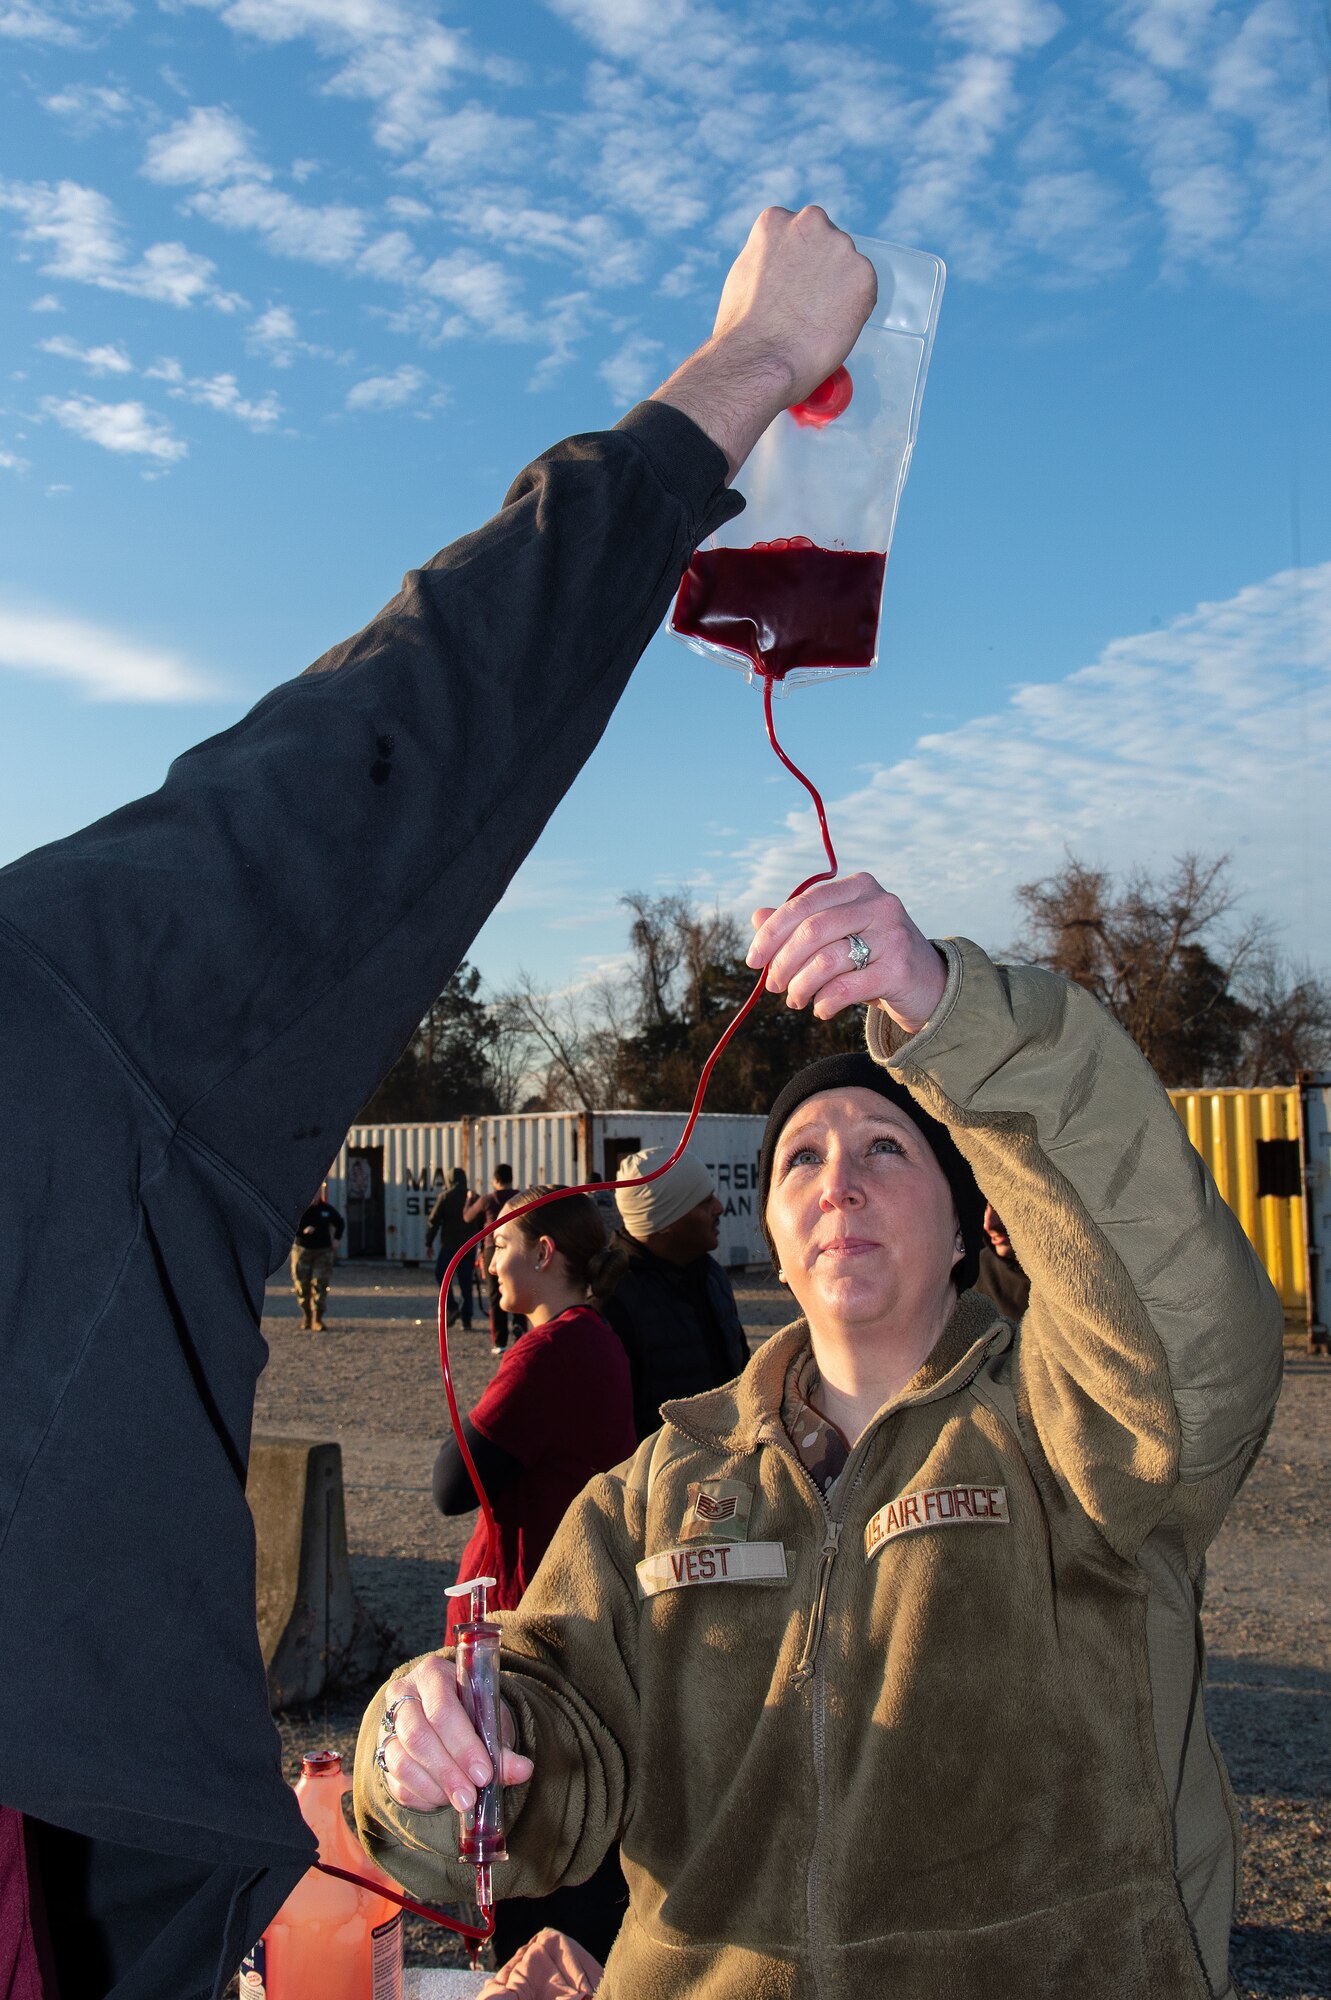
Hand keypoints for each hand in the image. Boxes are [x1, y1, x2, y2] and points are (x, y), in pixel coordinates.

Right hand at [375, 1656, 532, 1813]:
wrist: (452, 1718)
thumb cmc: (473, 1714)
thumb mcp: (492, 1723)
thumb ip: (504, 1749)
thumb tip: (523, 1770)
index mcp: (433, 1674)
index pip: (442, 1709)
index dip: (463, 1745)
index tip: (483, 1774)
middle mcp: (403, 1695)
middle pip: (418, 1737)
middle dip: (448, 1772)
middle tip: (470, 1798)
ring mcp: (388, 1725)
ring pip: (402, 1761)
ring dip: (435, 1787)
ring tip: (461, 1801)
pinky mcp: (383, 1754)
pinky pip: (396, 1781)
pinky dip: (423, 1795)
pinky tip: (444, 1799)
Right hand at [652, 207, 876, 477]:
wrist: (759, 361)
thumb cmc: (743, 331)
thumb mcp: (742, 276)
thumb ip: (766, 261)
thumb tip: (779, 270)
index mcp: (775, 220)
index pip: (799, 233)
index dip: (799, 264)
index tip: (795, 287)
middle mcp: (810, 221)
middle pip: (827, 243)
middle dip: (823, 270)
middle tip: (810, 307)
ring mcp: (839, 246)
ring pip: (848, 267)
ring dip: (840, 290)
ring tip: (818, 323)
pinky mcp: (863, 274)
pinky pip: (865, 292)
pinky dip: (855, 310)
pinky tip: (832, 329)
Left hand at [746, 872, 946, 1035]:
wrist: (927, 983)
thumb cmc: (873, 955)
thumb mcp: (837, 934)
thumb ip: (799, 923)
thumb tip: (756, 917)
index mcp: (858, 886)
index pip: (803, 904)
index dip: (771, 933)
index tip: (753, 961)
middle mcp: (879, 903)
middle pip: (812, 931)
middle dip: (783, 962)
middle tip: (773, 986)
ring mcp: (893, 935)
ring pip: (826, 960)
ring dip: (801, 986)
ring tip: (795, 1000)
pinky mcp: (900, 969)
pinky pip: (847, 988)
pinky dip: (825, 1002)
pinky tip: (821, 1009)